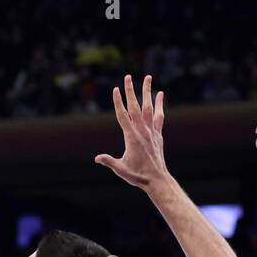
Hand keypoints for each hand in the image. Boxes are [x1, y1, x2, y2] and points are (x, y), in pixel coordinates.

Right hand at [95, 74, 167, 190]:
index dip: (118, 102)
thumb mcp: (120, 169)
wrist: (157, 180)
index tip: (115, 90)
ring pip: (149, 108)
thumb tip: (96, 158)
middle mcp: (142, 131)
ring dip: (147, 92)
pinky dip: (159, 105)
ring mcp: (151, 132)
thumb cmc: (137, 176)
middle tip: (128, 77)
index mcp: (131, 138)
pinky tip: (160, 94)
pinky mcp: (157, 135)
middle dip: (130, 91)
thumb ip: (109, 161)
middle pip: (135, 107)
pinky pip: (159, 116)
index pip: (123, 116)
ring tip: (147, 77)